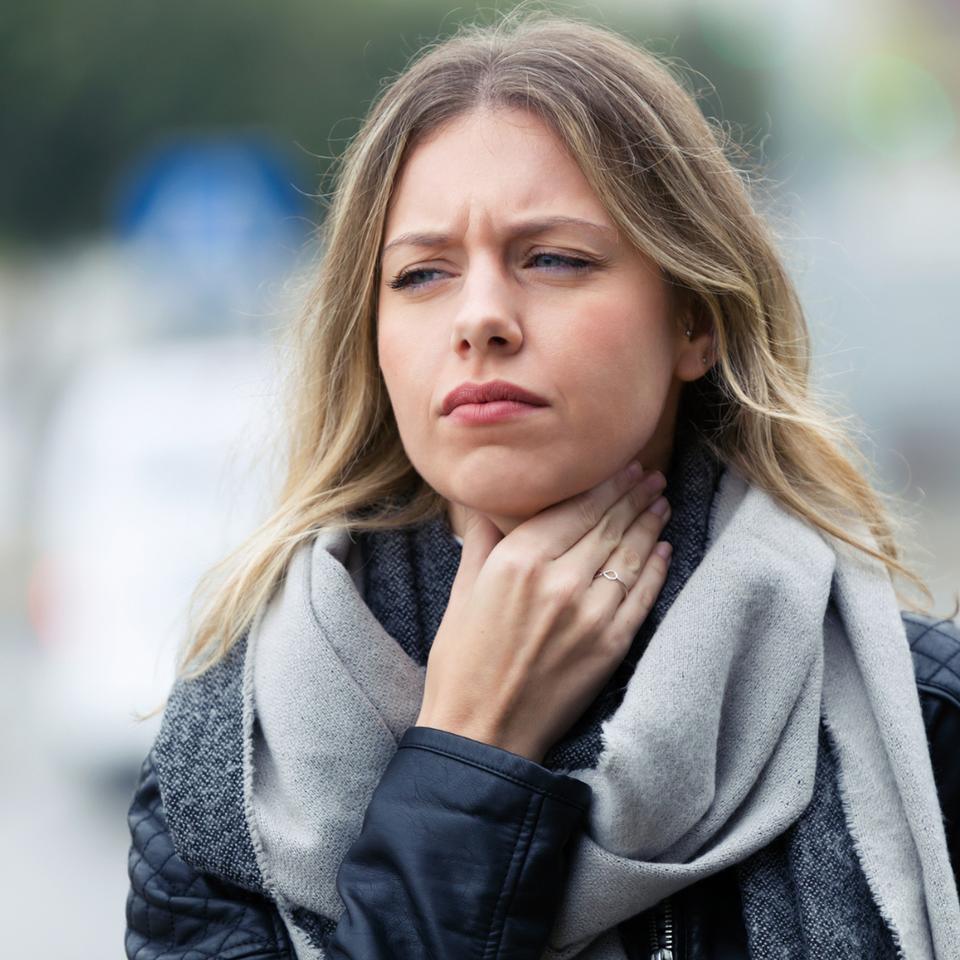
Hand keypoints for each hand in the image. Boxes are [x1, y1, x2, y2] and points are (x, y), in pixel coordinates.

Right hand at [415, 461, 671, 762]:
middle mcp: (559, 580)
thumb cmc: (461, 663)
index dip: (605, 484)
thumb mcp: (462, 592)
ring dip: (650, 524)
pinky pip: (643, 595)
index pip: (574, 507)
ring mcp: (590, 613)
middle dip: (634, 496)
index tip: (623, 468)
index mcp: (517, 560)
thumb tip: (491, 504)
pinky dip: (656, 568)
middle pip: (608, 524)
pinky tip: (664, 548)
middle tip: (651, 478)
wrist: (481, 733)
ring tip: (662, 503)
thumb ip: (483, 541)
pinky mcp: (611, 646)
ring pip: (631, 554)